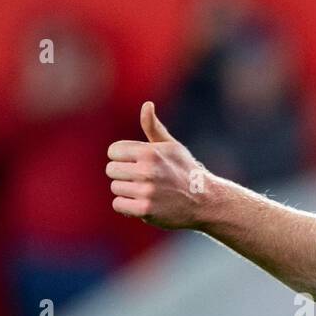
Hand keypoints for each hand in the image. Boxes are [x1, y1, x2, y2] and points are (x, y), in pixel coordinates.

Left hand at [106, 102, 209, 229]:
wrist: (204, 201)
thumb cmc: (185, 171)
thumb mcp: (172, 146)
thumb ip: (153, 127)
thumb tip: (146, 105)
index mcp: (150, 152)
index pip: (113, 151)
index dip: (123, 157)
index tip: (137, 163)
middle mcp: (147, 171)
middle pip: (111, 170)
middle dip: (124, 175)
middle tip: (142, 179)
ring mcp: (146, 191)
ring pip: (115, 188)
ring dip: (127, 191)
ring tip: (146, 192)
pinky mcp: (145, 210)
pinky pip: (118, 205)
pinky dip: (127, 206)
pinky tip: (142, 203)